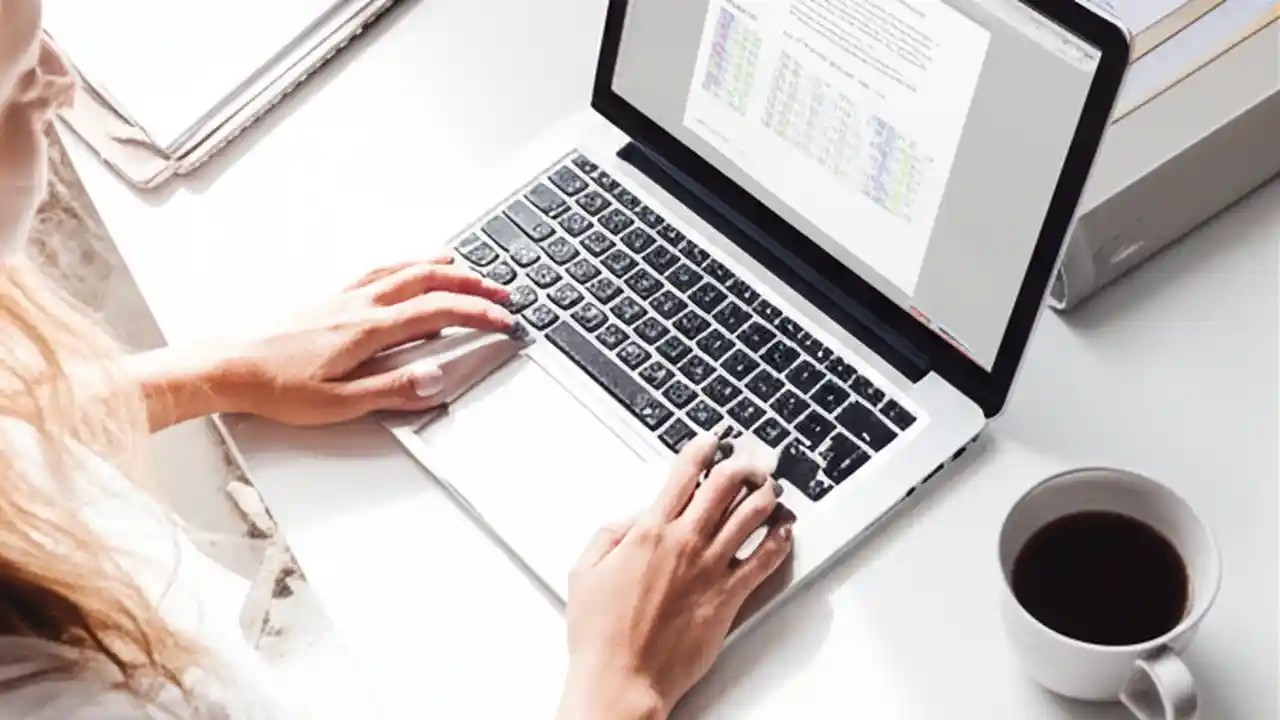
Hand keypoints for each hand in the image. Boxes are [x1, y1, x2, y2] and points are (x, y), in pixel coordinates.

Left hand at [135, 256, 514, 429]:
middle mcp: (360, 305)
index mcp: (368, 330)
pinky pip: (379, 271)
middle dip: (471, 285)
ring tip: (465, 269)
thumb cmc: (276, 387)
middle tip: (500, 292)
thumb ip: (392, 389)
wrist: (227, 366)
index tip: (504, 321)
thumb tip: (436, 378)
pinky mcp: (329, 297)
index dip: (477, 315)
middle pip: (428, 281)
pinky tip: (405, 269)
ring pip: (403, 269)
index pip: (438, 313)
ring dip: (441, 268)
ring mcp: (344, 297)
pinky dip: (405, 265)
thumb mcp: (339, 403)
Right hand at [557, 434, 793, 719]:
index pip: (683, 476)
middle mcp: (684, 543)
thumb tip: (633, 519)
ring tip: (772, 486)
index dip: (701, 450)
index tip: (712, 440)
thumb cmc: (600, 634)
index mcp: (648, 532)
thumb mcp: (584, 571)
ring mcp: (710, 569)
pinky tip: (784, 531)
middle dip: (742, 465)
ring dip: (766, 496)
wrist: (622, 678)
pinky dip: (778, 541)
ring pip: (751, 517)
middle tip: (751, 459)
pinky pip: (763, 561)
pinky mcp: (728, 598)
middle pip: (725, 487)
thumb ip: (608, 534)